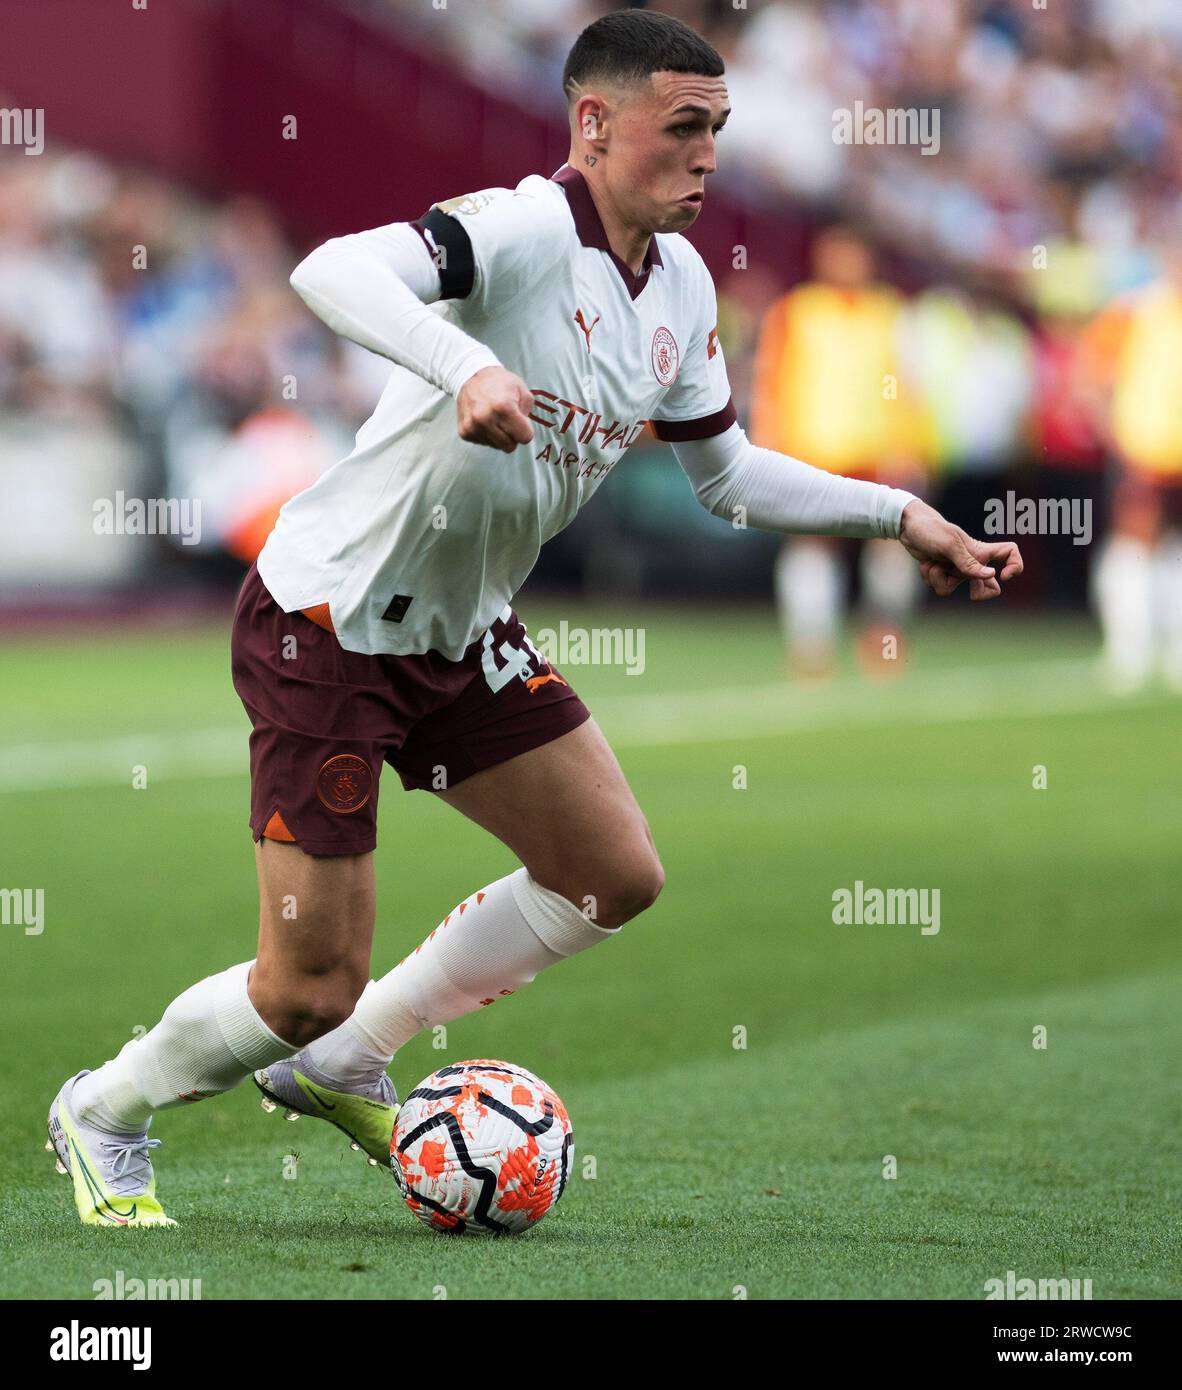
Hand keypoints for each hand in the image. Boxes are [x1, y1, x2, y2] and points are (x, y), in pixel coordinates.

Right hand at [456, 366, 534, 451]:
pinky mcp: (464, 432)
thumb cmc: (500, 383)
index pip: (525, 438)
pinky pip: (484, 443)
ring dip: (499, 436)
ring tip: (495, 418)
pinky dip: (487, 435)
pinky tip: (485, 420)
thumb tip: (522, 432)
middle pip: (511, 446)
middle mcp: (486, 419)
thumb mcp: (523, 391)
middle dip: (513, 435)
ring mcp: (473, 427)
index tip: (521, 421)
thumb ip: (528, 414)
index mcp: (504, 407)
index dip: (526, 430)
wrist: (471, 376)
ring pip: (497, 446)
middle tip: (508, 421)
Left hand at [898, 499, 1023, 600]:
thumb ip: (968, 563)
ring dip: (939, 578)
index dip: (1015, 565)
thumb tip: (992, 576)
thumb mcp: (949, 545)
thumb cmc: (931, 530)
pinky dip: (929, 577)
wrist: (908, 527)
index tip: (1004, 575)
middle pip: (988, 586)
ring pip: (953, 588)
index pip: (1010, 553)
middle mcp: (971, 562)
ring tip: (934, 562)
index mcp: (980, 550)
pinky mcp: (941, 574)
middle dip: (979, 594)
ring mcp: (956, 570)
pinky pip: (939, 586)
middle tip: (972, 594)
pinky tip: (926, 564)